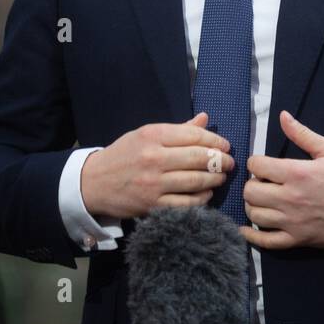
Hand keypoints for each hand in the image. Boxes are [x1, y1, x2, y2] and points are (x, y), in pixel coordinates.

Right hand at [81, 112, 234, 219]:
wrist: (93, 183)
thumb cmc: (123, 155)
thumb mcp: (144, 135)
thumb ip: (177, 129)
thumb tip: (205, 119)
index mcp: (152, 135)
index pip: (193, 135)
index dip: (214, 141)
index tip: (225, 145)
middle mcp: (153, 158)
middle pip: (198, 158)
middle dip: (220, 160)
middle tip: (229, 162)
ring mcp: (153, 184)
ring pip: (195, 181)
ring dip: (215, 179)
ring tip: (221, 177)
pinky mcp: (152, 205)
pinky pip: (186, 203)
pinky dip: (202, 198)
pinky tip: (207, 193)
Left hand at [239, 111, 323, 249]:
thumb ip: (303, 134)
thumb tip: (283, 116)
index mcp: (297, 173)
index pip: (256, 165)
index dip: (257, 162)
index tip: (264, 165)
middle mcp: (290, 198)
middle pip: (250, 191)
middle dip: (253, 183)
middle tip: (264, 183)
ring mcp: (292, 221)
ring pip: (254, 214)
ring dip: (254, 205)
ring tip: (264, 200)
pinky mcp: (297, 239)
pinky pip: (266, 241)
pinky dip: (252, 235)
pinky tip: (247, 228)